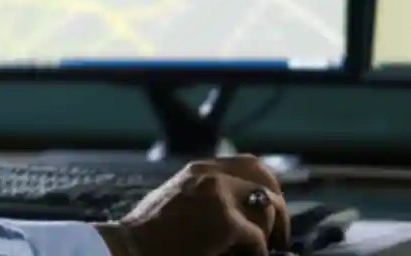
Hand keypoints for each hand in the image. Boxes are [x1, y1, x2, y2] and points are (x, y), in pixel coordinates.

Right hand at [96, 155, 289, 255]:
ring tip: (258, 250)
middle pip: (264, 178)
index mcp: (198, 169)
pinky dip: (258, 252)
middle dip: (279, 206)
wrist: (131, 246)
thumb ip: (205, 195)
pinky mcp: (225, 221)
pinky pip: (258, 238)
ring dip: (267, 233)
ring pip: (267, 208)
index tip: (268, 210)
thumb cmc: (149, 232)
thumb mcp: (178, 199)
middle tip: (280, 233)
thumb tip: (242, 211)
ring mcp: (219, 195)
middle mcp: (210, 174)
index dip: (265, 186)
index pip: (248, 164)